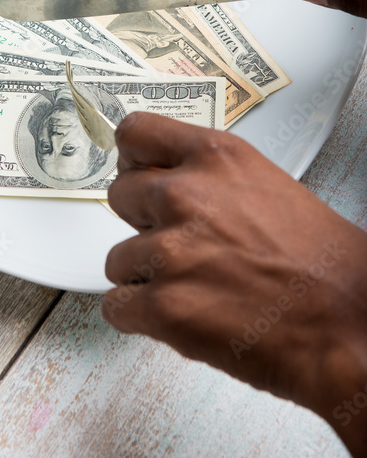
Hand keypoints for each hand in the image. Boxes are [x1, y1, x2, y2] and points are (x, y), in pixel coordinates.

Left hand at [103, 112, 366, 457]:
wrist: (351, 324)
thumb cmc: (323, 264)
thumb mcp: (267, 187)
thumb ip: (210, 180)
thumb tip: (168, 184)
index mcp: (215, 157)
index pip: (135, 134)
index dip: (131, 160)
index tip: (134, 173)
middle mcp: (186, 195)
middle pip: (119, 196)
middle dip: (142, 223)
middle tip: (177, 244)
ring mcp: (171, 251)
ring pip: (117, 259)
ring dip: (145, 276)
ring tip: (193, 288)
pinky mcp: (164, 306)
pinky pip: (115, 306)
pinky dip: (138, 317)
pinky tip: (177, 318)